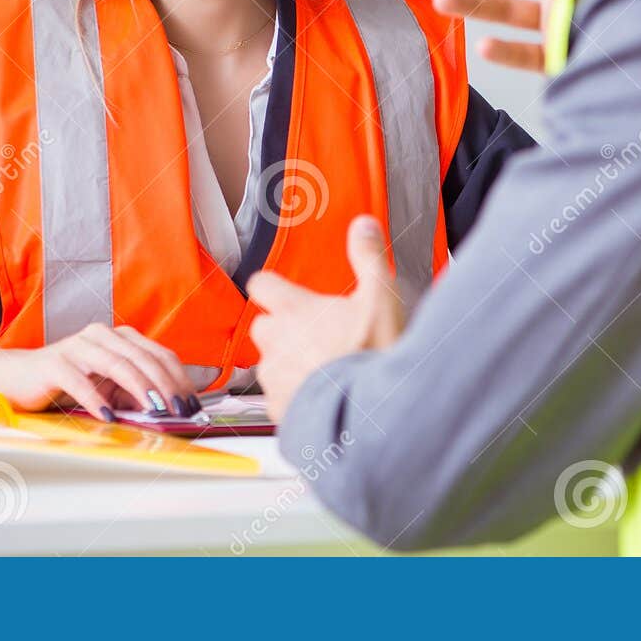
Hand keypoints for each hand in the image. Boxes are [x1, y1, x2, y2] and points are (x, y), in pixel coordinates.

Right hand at [0, 323, 197, 416]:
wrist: (16, 378)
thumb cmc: (67, 382)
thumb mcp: (108, 387)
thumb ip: (134, 393)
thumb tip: (167, 410)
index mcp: (119, 337)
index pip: (158, 354)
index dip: (179, 378)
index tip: (192, 402)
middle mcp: (101, 336)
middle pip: (143, 358)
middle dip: (166, 386)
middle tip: (179, 410)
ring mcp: (77, 347)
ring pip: (118, 364)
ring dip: (140, 390)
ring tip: (155, 411)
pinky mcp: (55, 363)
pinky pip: (80, 381)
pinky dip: (98, 400)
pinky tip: (109, 417)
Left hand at [247, 215, 404, 420]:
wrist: (369, 413)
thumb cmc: (372, 356)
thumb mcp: (380, 297)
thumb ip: (368, 257)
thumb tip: (362, 226)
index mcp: (293, 310)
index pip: (260, 284)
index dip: (272, 286)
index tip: (284, 291)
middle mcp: (275, 342)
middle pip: (264, 325)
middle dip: (283, 328)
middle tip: (315, 334)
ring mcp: (274, 378)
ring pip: (271, 363)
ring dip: (290, 363)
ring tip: (323, 368)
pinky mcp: (278, 409)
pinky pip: (279, 397)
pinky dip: (294, 396)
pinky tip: (322, 395)